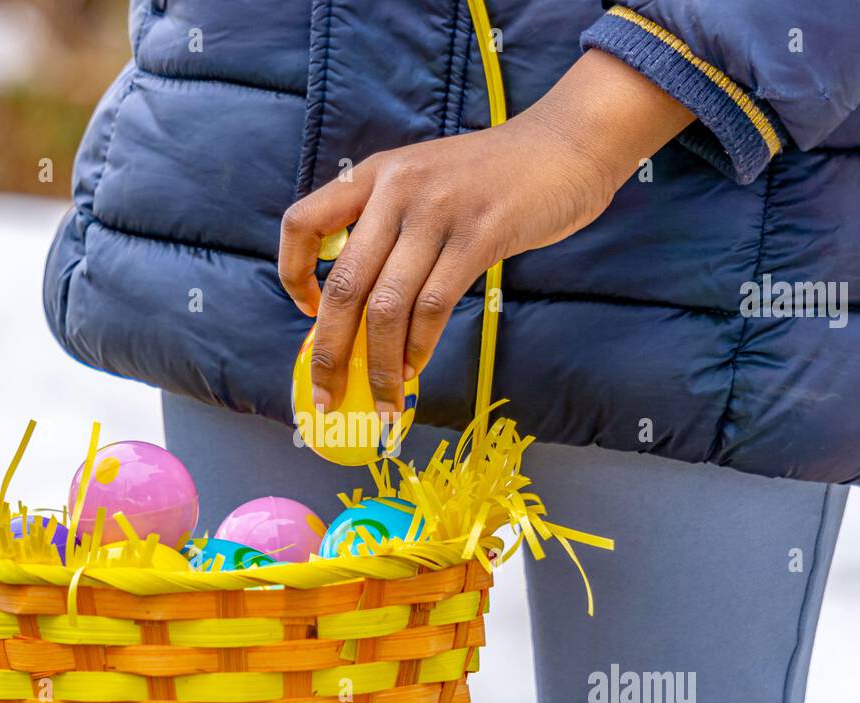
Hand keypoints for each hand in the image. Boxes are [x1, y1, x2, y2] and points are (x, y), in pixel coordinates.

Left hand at [278, 49, 692, 414]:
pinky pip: (434, 306)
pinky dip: (419, 348)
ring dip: (380, 366)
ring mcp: (439, 211)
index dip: (293, 274)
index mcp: (373, 174)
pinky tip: (415, 369)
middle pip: (344, 285)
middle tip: (327, 395)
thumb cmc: (493, 176)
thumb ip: (389, 227)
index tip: (308, 313)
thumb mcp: (424, 181)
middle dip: (330, 352)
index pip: (302, 222)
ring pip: (388, 306)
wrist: (566, 144)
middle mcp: (397, 189)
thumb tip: (359, 309)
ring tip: (383, 400)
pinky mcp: (481, 234)